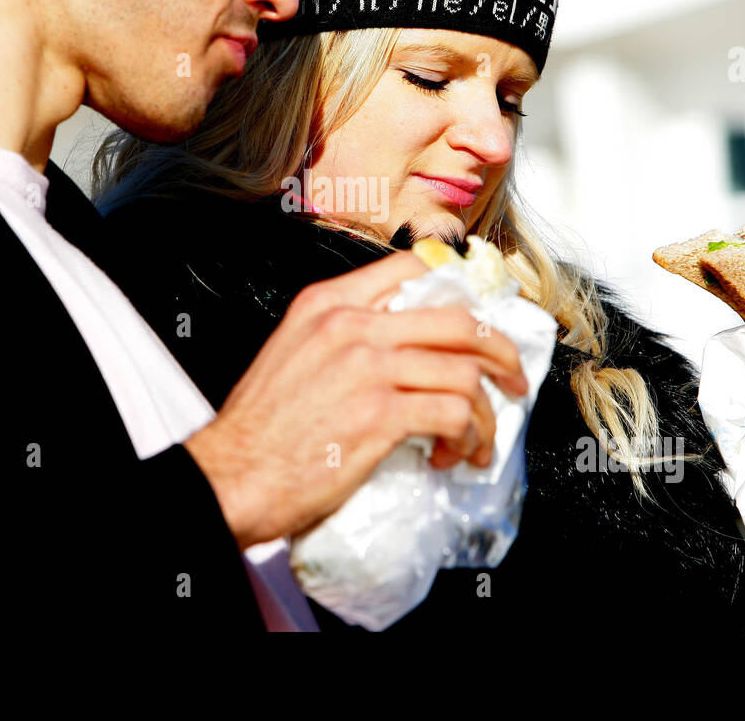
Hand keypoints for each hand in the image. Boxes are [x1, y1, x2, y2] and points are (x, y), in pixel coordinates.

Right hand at [183, 250, 527, 548]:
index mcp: (328, 304)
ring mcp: (369, 367)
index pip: (412, 270)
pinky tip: (451, 455)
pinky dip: (467, 438)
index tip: (478, 323)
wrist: (233, 474)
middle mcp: (352, 325)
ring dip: (485, 413)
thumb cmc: (259, 428)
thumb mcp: (292, 351)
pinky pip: (454, 415)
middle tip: (511, 378)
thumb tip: (397, 347)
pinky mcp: (380, 414)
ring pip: (464, 372)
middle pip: (457, 320)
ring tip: (476, 439)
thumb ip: (341, 336)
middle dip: (499, 351)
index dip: (459, 295)